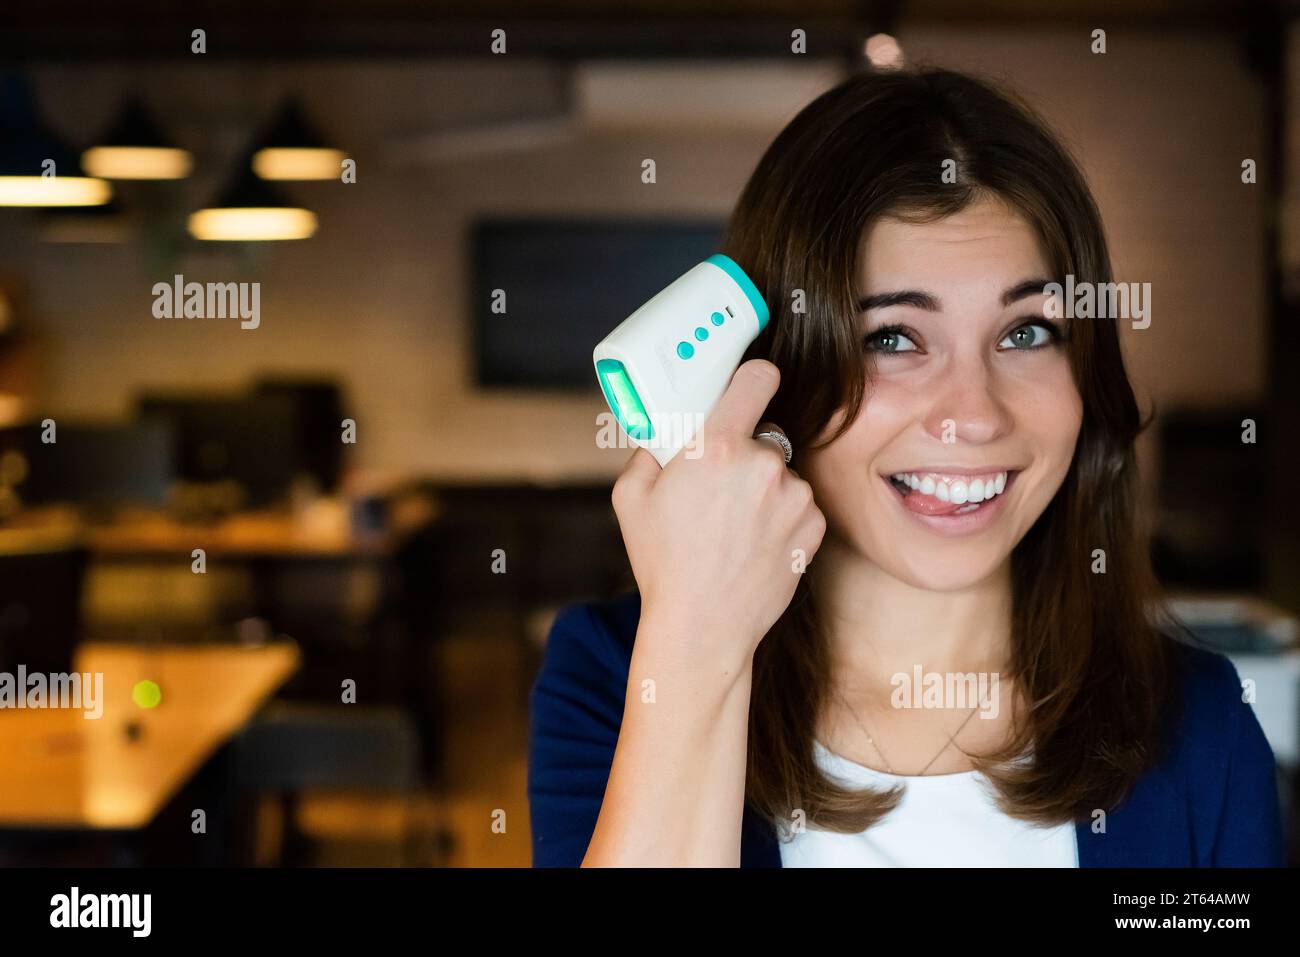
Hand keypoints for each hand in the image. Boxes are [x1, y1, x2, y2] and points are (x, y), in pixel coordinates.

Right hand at [611, 359, 826, 668]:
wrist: (703, 628)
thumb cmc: (663, 564)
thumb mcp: (630, 496)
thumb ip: (650, 449)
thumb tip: (666, 433)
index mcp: (717, 446)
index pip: (758, 378)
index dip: (753, 377)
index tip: (749, 384)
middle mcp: (764, 464)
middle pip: (764, 436)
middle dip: (744, 454)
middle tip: (717, 490)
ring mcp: (795, 496)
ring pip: (782, 475)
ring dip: (764, 490)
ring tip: (734, 528)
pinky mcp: (814, 526)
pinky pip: (799, 505)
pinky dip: (782, 518)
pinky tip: (754, 543)